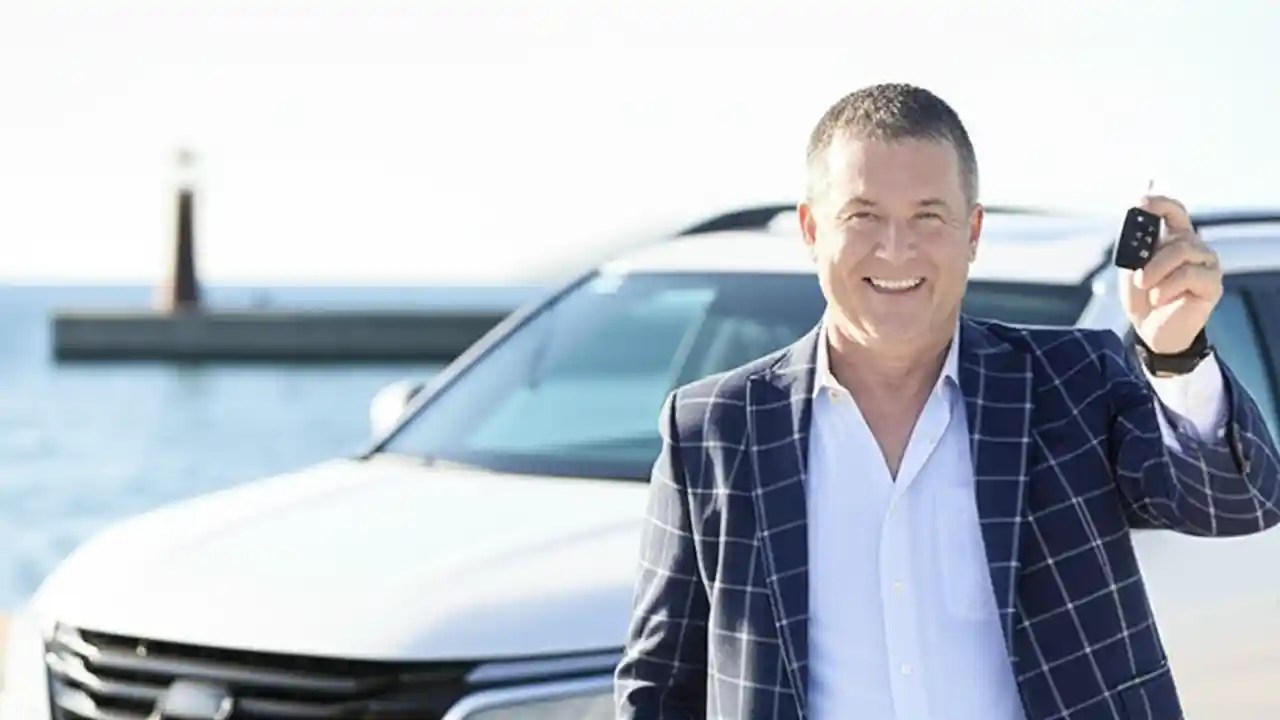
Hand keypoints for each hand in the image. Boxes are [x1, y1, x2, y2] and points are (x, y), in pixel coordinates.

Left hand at [1120, 195, 1222, 353]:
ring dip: (1157, 272)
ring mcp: (1206, 264)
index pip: (1174, 211)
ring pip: (1182, 252)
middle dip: (1151, 258)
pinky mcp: (1212, 283)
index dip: (1159, 204)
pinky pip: (1190, 274)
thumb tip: (1138, 226)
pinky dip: (1168, 287)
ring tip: (1148, 291)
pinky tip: (1159, 298)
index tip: (1140, 204)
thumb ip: (1136, 248)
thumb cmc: (1142, 296)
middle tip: (1138, 279)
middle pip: (1177, 236)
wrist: (1150, 329)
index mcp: (1173, 238)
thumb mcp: (1132, 269)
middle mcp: (1194, 246)